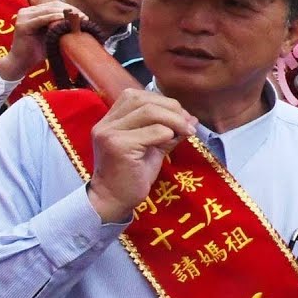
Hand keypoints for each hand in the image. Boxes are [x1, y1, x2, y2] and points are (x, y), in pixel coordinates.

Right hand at [0, 2, 86, 80]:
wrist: (20, 63)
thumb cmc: (37, 50)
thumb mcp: (51, 35)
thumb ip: (60, 26)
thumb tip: (80, 21)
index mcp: (34, 11)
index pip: (55, 5)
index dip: (71, 9)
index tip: (85, 16)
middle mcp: (27, 11)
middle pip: (53, 6)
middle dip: (71, 10)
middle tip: (84, 17)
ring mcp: (23, 16)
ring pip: (49, 10)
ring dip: (65, 14)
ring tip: (78, 18)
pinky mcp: (22, 25)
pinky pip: (41, 19)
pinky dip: (54, 18)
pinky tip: (64, 19)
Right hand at [86, 89, 196, 222]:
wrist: (114, 201)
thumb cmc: (132, 175)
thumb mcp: (153, 147)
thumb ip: (168, 130)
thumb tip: (191, 118)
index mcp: (111, 119)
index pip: (137, 95)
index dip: (163, 102)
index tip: (183, 117)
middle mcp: (106, 123)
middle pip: (143, 100)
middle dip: (172, 108)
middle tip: (188, 124)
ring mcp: (109, 133)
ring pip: (149, 111)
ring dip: (174, 119)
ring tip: (186, 132)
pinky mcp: (118, 146)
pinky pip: (152, 131)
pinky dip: (167, 134)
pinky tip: (173, 141)